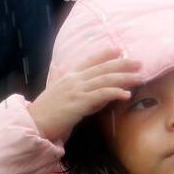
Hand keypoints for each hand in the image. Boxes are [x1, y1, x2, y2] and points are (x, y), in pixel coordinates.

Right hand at [28, 49, 142, 142]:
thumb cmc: (43, 110)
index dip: (105, 54)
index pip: (90, 61)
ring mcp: (77, 90)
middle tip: (139, 62)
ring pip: (105, 80)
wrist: (34, 123)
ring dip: (124, 78)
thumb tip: (56, 66)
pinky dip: (115, 93)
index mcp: (68, 76)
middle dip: (122, 64)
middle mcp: (74, 79)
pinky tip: (127, 95)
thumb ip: (55, 77)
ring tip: (139, 77)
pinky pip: (101, 95)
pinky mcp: (79, 103)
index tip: (119, 49)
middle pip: (102, 69)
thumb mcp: (50, 89)